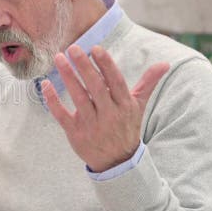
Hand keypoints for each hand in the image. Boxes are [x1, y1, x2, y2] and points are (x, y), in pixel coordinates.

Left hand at [41, 45, 169, 172]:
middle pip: (96, 87)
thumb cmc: (126, 127)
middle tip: (73, 48)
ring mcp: (92, 125)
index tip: (95, 48)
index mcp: (125, 105)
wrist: (118, 162)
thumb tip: (165, 64)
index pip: (116, 81)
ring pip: (79, 98)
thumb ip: (147, 83)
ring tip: (59, 58)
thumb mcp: (138, 106)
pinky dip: (53, 100)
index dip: (106, 65)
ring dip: (68, 77)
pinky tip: (46, 84)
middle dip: (84, 67)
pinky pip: (62, 115)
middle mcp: (110, 114)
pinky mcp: (76, 133)